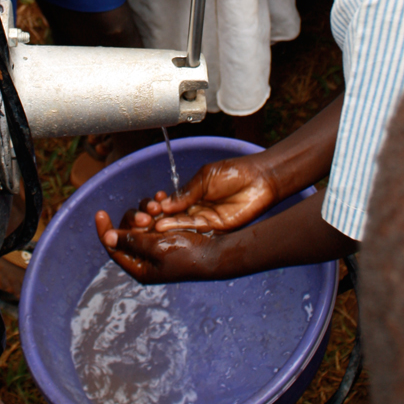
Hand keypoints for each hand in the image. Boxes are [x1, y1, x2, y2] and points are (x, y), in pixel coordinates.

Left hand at [95, 210, 226, 282]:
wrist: (216, 253)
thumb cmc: (187, 254)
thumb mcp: (156, 248)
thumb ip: (131, 241)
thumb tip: (107, 239)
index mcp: (140, 268)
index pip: (113, 248)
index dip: (105, 231)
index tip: (100, 213)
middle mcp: (146, 258)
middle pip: (127, 233)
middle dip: (134, 219)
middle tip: (148, 216)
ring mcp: (157, 246)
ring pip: (141, 222)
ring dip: (146, 211)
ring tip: (157, 207)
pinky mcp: (168, 235)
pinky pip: (155, 219)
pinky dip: (156, 209)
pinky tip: (161, 199)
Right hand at [136, 155, 278, 232]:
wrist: (261, 178)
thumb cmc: (235, 172)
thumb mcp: (204, 178)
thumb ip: (186, 193)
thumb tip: (164, 204)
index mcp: (192, 196)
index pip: (168, 205)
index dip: (156, 207)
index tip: (148, 205)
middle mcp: (196, 210)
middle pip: (170, 219)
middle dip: (155, 219)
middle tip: (143, 218)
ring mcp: (206, 221)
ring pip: (180, 227)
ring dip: (164, 226)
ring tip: (150, 224)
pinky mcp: (216, 229)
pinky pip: (194, 231)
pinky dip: (179, 229)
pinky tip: (165, 227)